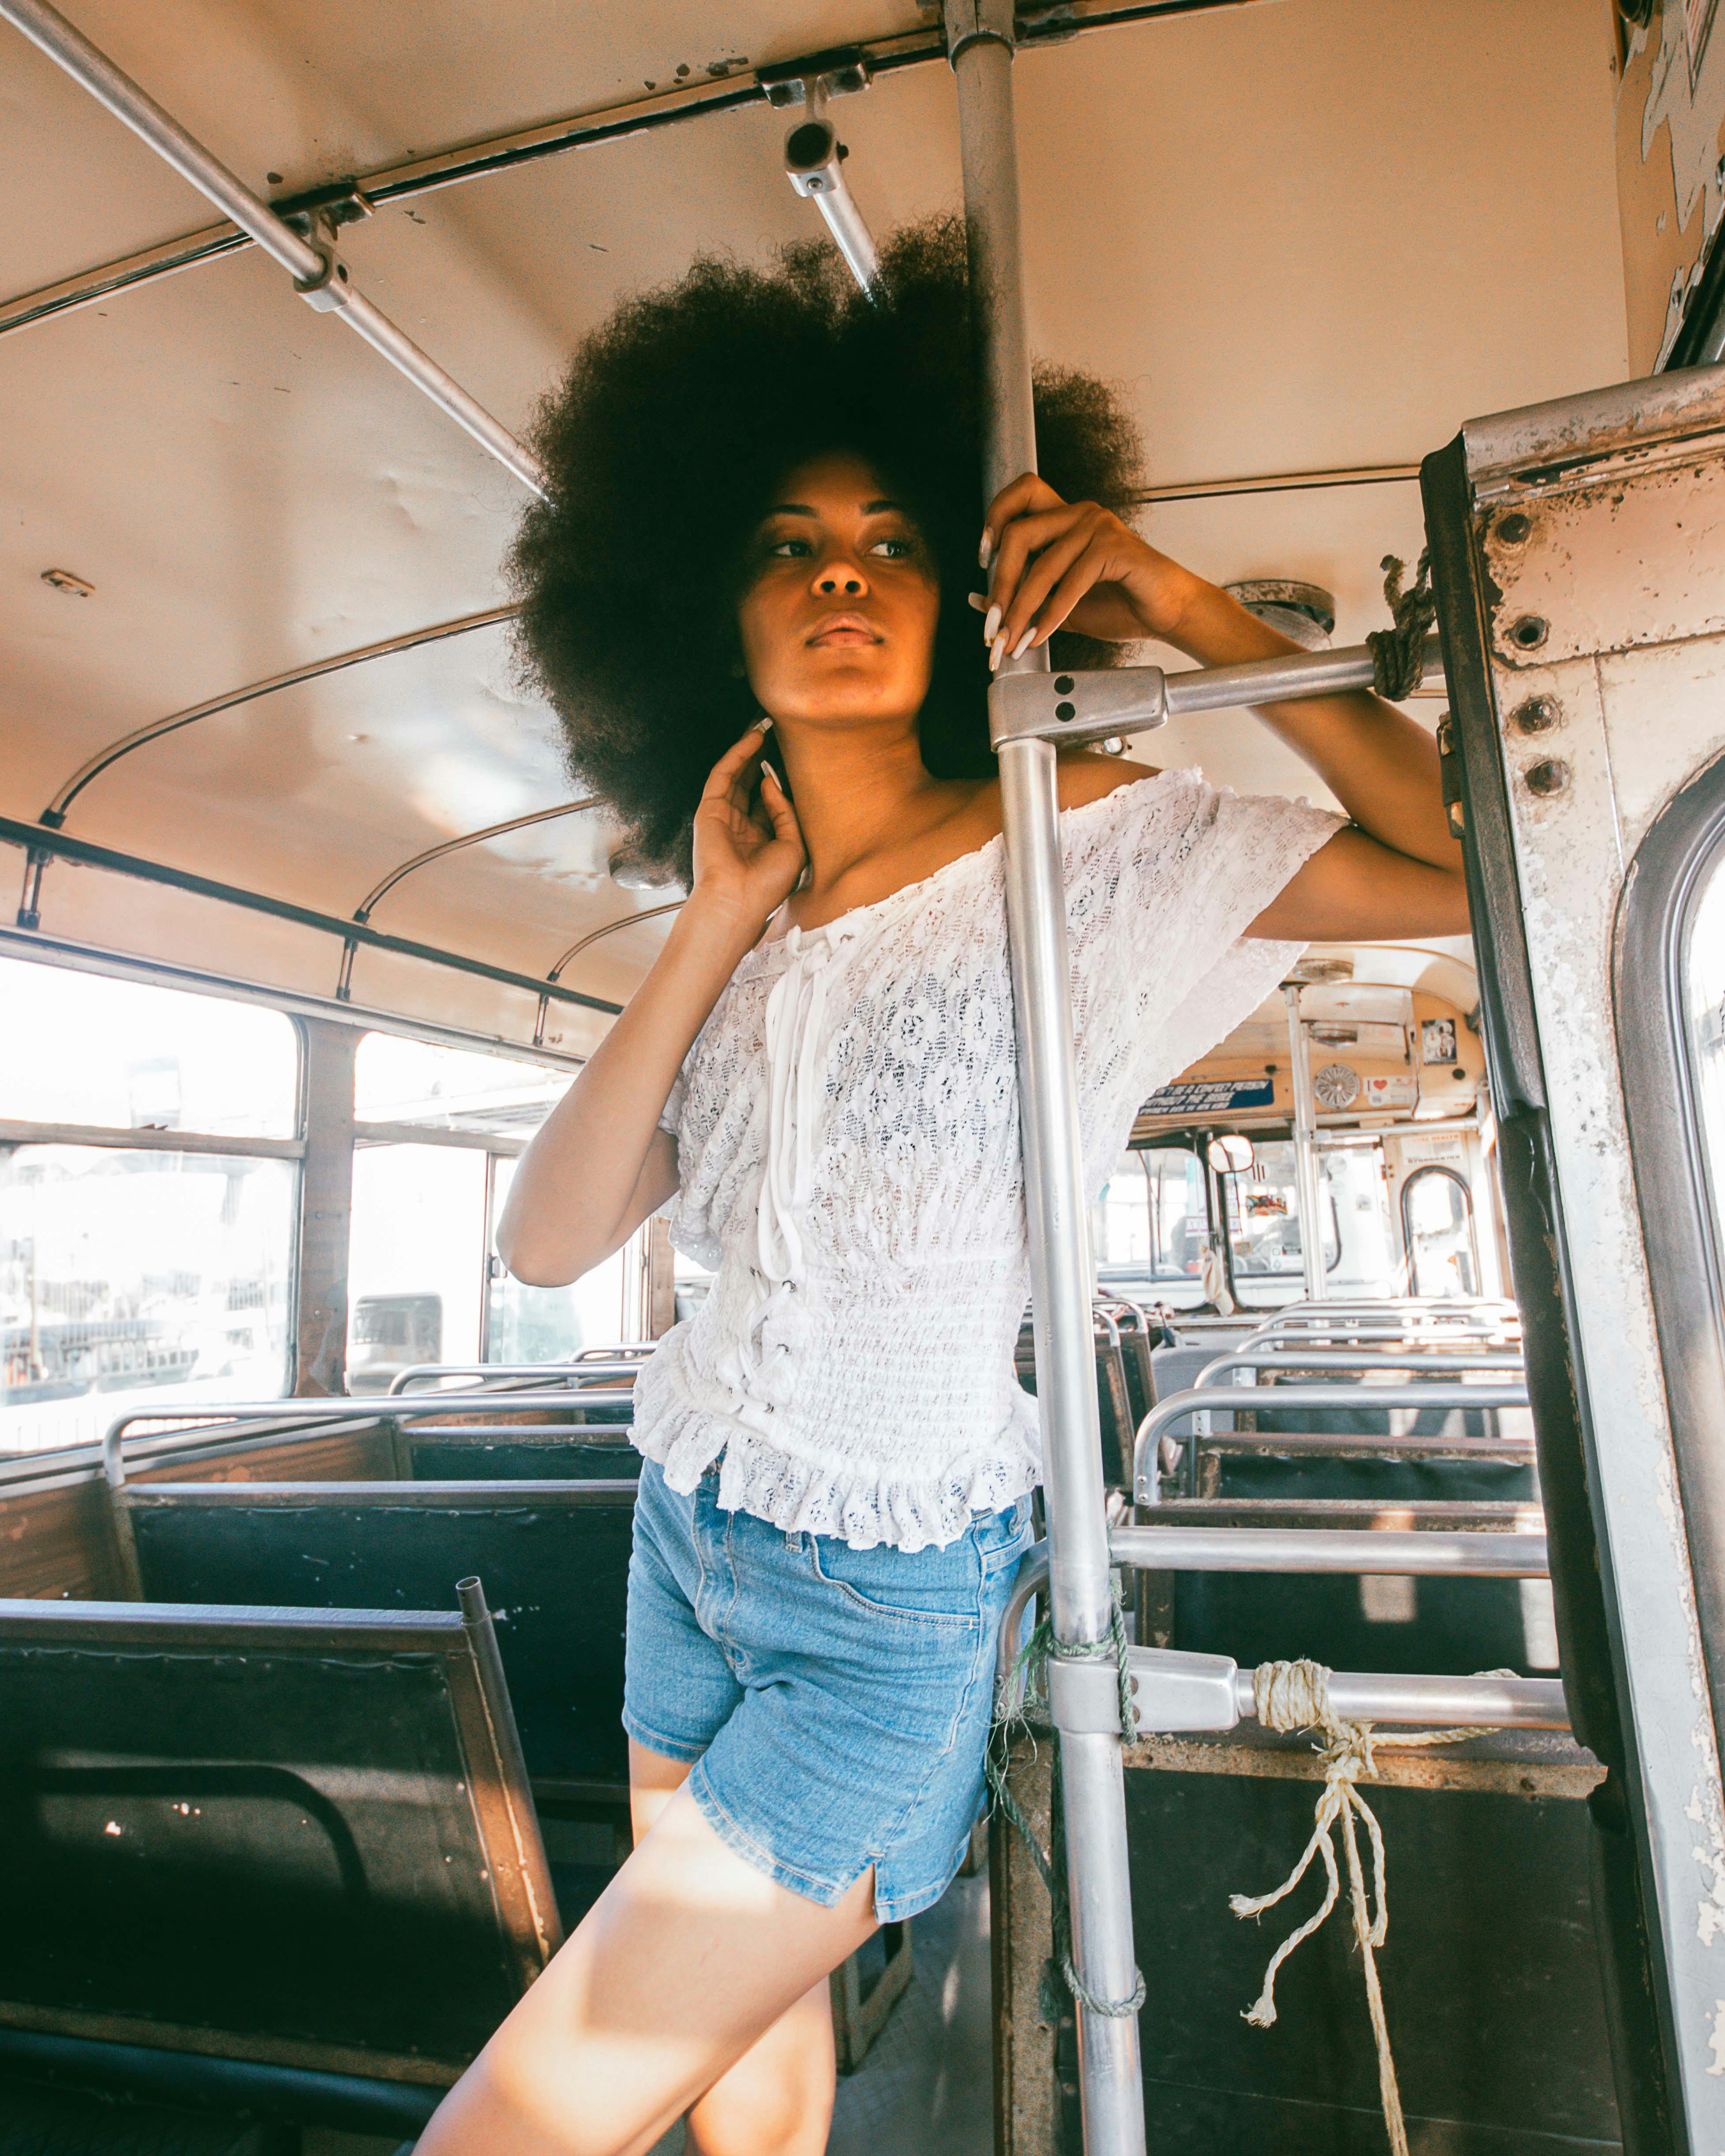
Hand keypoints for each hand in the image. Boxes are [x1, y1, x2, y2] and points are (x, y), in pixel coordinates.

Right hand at [688, 721, 806, 938]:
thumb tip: (769, 781)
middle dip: (763, 757)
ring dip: (750, 749)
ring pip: (736, 774)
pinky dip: (737, 754)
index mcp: (761, 837)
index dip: (780, 777)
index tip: (796, 754)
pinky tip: (753, 738)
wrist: (739, 900)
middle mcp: (741, 825)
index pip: (769, 800)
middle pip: (751, 782)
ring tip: (766, 725)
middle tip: (778, 731)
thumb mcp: (793, 845)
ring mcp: (723, 816)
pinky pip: (723, 775)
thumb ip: (786, 811)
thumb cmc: (769, 883)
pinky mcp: (709, 809)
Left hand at [977, 474, 1199, 666]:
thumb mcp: (1059, 604)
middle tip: (992, 622)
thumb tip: (977, 602)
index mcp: (1066, 518)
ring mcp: (1098, 527)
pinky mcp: (1114, 548)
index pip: (1021, 495)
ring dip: (1021, 608)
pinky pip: (1070, 583)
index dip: (994, 520)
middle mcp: (1080, 513)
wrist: (1166, 613)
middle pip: (1019, 533)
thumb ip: (1024, 599)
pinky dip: (1051, 615)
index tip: (983, 560)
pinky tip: (1039, 637)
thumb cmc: (1119, 603)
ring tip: (1010, 640)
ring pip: (1041, 564)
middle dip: (1001, 582)